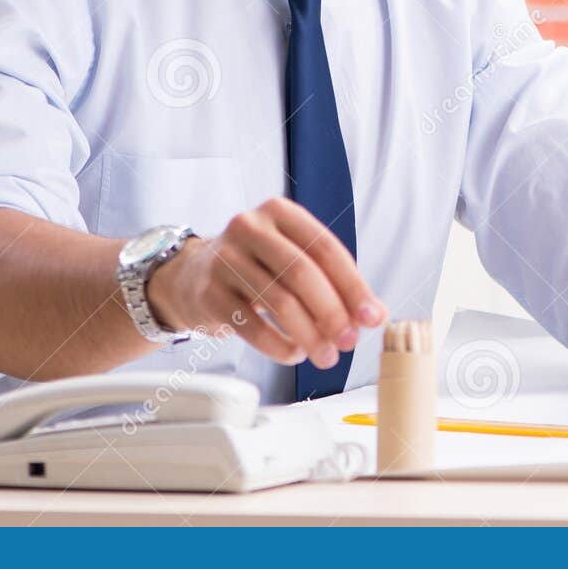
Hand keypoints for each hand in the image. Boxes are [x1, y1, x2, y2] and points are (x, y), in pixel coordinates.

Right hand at [143, 197, 386, 368]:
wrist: (193, 276)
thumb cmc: (257, 267)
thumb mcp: (294, 259)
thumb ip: (334, 282)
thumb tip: (374, 315)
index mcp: (279, 212)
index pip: (326, 248)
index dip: (353, 286)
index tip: (371, 318)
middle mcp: (249, 227)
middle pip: (302, 274)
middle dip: (332, 314)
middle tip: (348, 343)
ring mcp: (225, 259)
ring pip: (280, 302)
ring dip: (310, 336)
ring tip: (325, 356)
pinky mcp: (209, 293)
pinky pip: (253, 327)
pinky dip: (280, 346)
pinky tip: (294, 353)